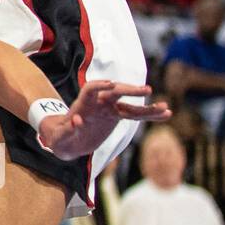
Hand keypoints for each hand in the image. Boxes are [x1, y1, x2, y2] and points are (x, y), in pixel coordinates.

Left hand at [38, 81, 170, 161]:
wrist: (67, 140)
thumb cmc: (60, 137)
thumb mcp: (59, 136)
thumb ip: (67, 130)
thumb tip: (76, 120)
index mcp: (83, 103)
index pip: (91, 89)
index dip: (100, 86)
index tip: (111, 84)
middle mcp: (98, 102)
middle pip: (115, 93)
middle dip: (130, 91)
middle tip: (147, 90)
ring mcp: (109, 109)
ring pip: (130, 106)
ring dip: (147, 107)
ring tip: (165, 108)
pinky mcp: (117, 117)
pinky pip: (135, 115)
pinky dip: (149, 116)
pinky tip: (165, 115)